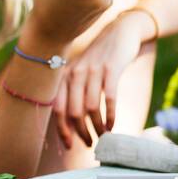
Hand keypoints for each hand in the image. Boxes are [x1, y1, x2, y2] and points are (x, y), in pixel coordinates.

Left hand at [54, 12, 148, 147]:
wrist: (120, 32)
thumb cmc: (99, 59)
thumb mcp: (81, 73)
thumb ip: (74, 93)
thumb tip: (71, 125)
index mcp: (64, 76)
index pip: (57, 109)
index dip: (62, 130)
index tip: (69, 146)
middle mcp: (75, 74)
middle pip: (73, 112)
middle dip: (81, 132)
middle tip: (90, 143)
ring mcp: (93, 71)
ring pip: (90, 108)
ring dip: (96, 126)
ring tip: (103, 136)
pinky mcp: (111, 69)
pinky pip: (109, 98)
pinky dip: (110, 115)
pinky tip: (112, 126)